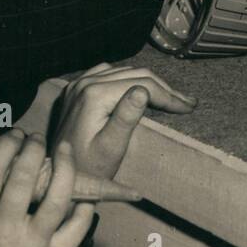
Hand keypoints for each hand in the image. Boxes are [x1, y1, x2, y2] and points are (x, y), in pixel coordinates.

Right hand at [0, 131, 95, 246]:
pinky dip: (83, 207)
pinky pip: (77, 226)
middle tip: (36, 138)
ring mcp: (33, 245)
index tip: (12, 135)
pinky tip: (84, 194)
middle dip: (32, 148)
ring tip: (65, 149)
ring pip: (56, 195)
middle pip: (23, 177)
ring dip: (63, 167)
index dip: (3, 148)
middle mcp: (4, 231)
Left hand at [52, 64, 196, 179]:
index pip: (142, 85)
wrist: (57, 175)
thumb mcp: (110, 148)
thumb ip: (126, 117)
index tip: (189, 108)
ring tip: (172, 98)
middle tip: (188, 103)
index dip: (169, 96)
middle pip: (135, 74)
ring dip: (150, 83)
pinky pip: (109, 74)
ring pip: (124, 71)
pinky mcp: (77, 89)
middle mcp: (85, 82)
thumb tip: (144, 91)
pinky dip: (129, 79)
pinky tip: (141, 89)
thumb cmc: (87, 168)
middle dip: (165, 89)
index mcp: (94, 95)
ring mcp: (79, 83)